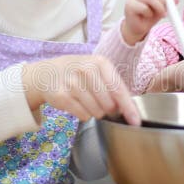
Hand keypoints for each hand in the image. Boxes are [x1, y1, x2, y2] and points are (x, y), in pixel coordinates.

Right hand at [22, 55, 139, 125]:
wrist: (48, 73)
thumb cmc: (78, 72)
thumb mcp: (98, 71)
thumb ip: (115, 87)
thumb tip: (130, 111)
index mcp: (100, 62)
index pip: (118, 90)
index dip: (128, 108)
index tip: (135, 121)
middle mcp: (86, 70)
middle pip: (109, 105)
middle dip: (109, 109)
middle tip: (101, 102)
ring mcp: (72, 83)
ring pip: (96, 112)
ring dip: (96, 112)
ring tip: (87, 100)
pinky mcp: (61, 96)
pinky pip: (83, 116)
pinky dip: (84, 114)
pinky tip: (78, 103)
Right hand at [120, 0, 173, 45]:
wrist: (138, 28)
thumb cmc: (148, 17)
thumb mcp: (162, 8)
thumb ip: (168, 2)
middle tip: (166, 8)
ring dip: (158, 7)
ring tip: (160, 14)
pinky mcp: (129, 6)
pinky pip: (144, 7)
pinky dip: (149, 13)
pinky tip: (147, 16)